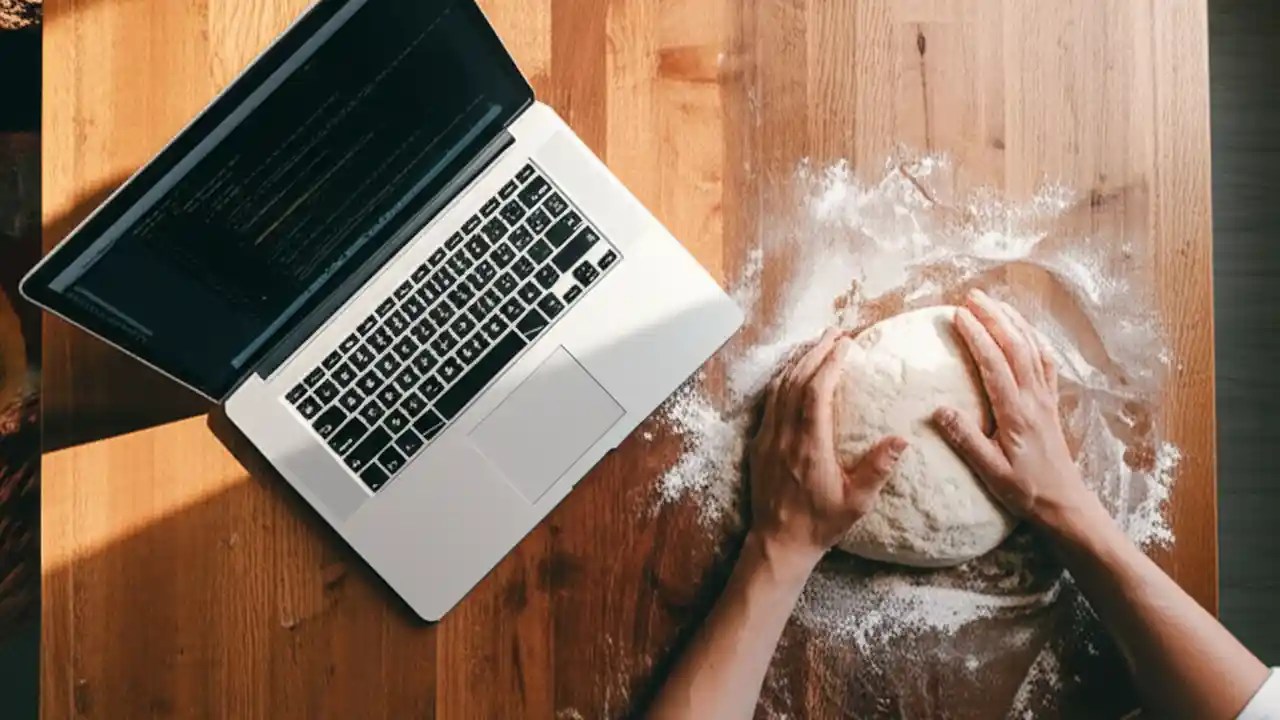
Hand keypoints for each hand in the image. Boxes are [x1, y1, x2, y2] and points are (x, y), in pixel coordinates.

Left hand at [748, 328, 907, 570]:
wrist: (778, 542)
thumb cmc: (820, 524)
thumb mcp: (856, 502)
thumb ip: (877, 469)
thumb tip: (902, 439)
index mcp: (809, 446)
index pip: (816, 392)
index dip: (830, 363)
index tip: (847, 344)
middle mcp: (784, 436)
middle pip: (796, 381)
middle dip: (816, 351)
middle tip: (836, 332)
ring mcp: (768, 438)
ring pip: (779, 387)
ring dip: (798, 361)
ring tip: (818, 344)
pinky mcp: (759, 444)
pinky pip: (769, 401)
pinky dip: (782, 380)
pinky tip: (793, 373)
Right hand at [933, 290, 1107, 536]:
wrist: (1064, 503)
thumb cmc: (1025, 490)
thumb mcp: (990, 471)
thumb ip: (966, 440)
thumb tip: (939, 411)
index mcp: (1016, 412)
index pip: (995, 364)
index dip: (977, 336)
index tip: (958, 315)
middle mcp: (1034, 398)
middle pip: (1016, 346)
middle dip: (994, 317)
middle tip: (972, 296)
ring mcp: (1046, 398)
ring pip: (1033, 348)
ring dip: (1014, 321)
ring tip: (994, 302)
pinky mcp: (1051, 403)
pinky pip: (1046, 362)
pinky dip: (1035, 339)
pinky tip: (1026, 330)